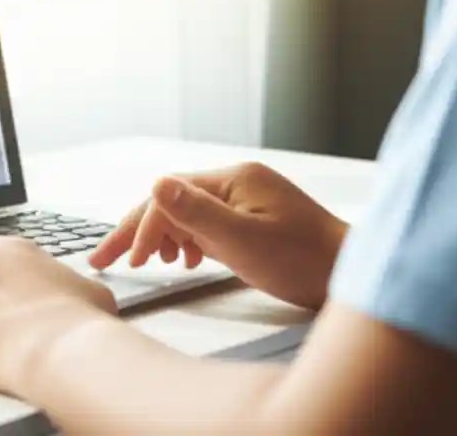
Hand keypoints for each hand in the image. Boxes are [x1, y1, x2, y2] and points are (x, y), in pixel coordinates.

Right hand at [87, 162, 347, 309]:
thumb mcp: (244, 240)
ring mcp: (245, 201)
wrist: (351, 277)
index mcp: (233, 179)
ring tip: (151, 264)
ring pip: (186, 213)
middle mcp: (237, 183)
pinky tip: (187, 261)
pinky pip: (206, 224)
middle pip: (172, 200)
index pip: (170, 195)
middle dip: (138, 230)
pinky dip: (187, 241)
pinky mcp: (252, 220)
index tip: (131, 263)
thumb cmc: (305, 261)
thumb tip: (155, 183)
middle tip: (105, 259)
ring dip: (162, 236)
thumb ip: (196, 214)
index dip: (143, 228)